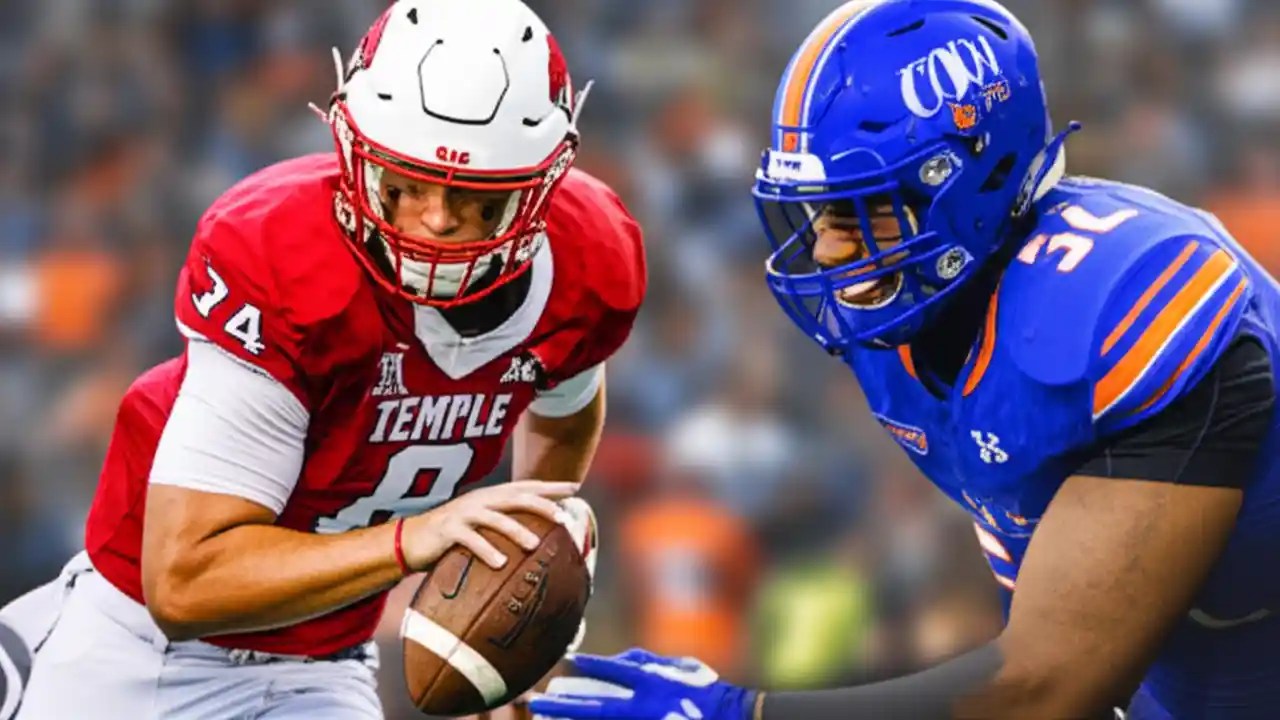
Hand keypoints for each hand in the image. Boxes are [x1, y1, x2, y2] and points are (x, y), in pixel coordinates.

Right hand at [400, 481, 578, 570]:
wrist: (410, 540)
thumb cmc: (452, 536)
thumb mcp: (480, 525)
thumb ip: (503, 525)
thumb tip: (538, 537)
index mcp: (490, 497)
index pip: (525, 487)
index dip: (550, 486)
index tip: (575, 487)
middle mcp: (479, 500)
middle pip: (515, 497)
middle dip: (541, 504)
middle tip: (563, 517)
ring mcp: (463, 513)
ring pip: (495, 518)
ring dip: (516, 530)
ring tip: (534, 545)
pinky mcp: (448, 530)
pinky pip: (470, 539)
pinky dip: (486, 550)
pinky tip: (500, 563)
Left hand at [529, 649, 755, 719]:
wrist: (732, 719)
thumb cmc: (705, 692)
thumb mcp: (681, 668)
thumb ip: (648, 662)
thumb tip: (618, 659)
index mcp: (655, 683)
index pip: (616, 672)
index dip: (591, 666)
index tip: (567, 662)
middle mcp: (645, 707)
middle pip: (595, 706)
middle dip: (563, 704)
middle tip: (536, 700)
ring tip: (542, 718)